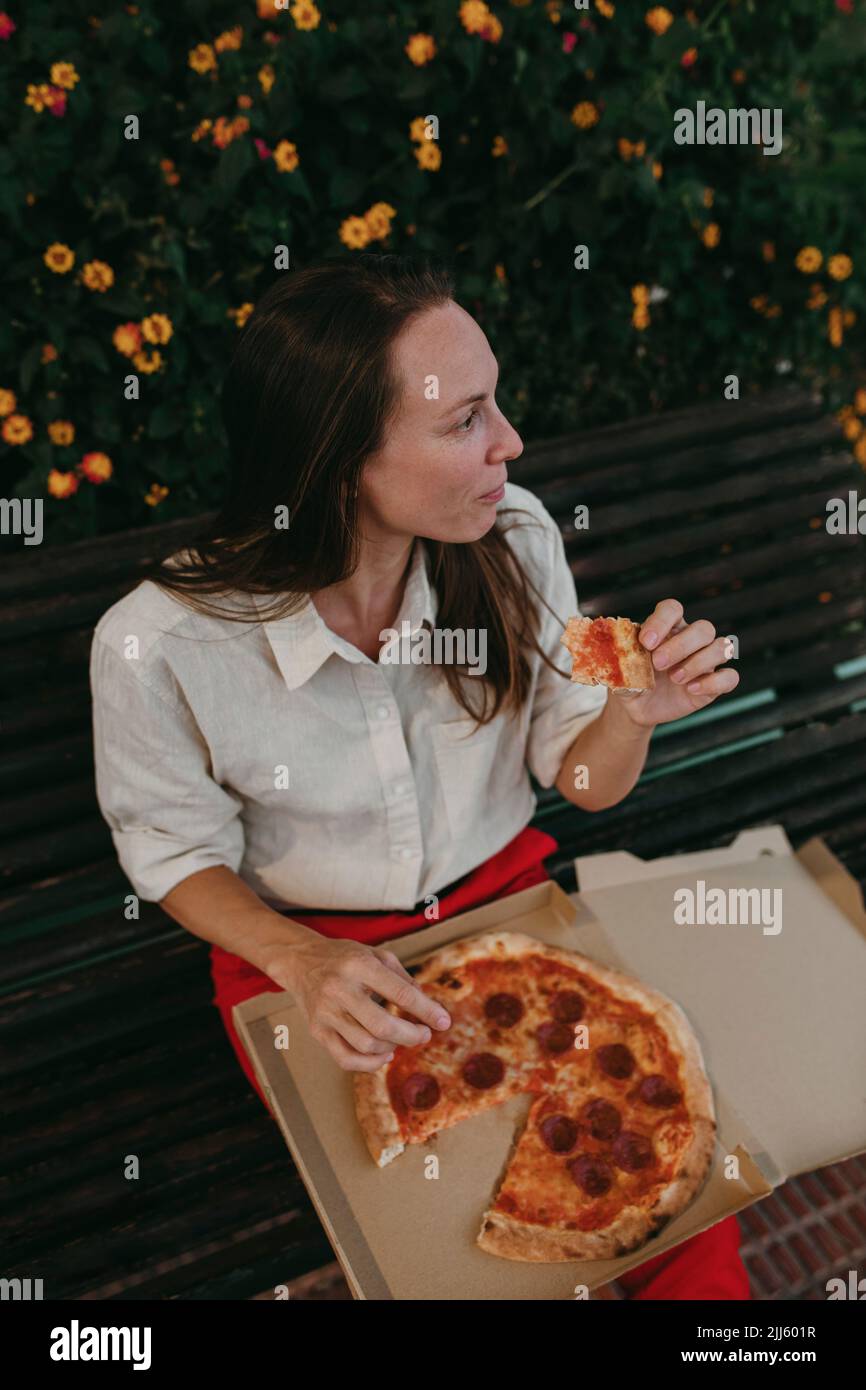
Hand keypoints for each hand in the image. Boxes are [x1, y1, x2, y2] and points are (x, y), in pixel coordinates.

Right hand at [264, 936, 451, 1072]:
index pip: (401, 993)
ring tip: (401, 1040)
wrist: (300, 961)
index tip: (444, 1022)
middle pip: (383, 1026)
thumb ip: (403, 979)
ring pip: (366, 1045)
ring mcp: (326, 1013)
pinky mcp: (317, 1030)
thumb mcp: (376, 955)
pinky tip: (384, 1055)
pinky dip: (370, 1064)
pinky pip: (346, 1059)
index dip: (427, 1010)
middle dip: (412, 1036)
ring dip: (393, 1048)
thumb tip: (428, 1007)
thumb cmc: (344, 957)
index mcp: (359, 965)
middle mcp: (340, 989)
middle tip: (425, 1035)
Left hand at [613, 598, 738, 728]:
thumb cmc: (631, 680)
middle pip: (703, 628)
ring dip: (699, 662)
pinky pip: (730, 677)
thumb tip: (618, 650)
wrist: (637, 707)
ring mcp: (706, 661)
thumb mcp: (620, 669)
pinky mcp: (714, 684)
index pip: (673, 609)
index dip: (662, 622)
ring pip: (723, 647)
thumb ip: (620, 659)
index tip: (645, 642)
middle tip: (658, 664)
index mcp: (667, 628)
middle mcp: (691, 640)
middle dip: (681, 646)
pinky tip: (691, 689)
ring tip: (675, 678)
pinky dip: (714, 682)